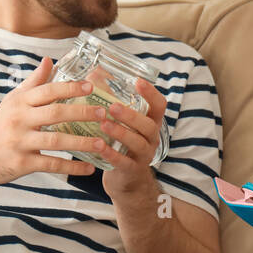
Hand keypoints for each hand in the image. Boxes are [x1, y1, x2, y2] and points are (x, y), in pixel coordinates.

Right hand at [0, 55, 112, 188]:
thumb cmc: (0, 126)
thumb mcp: (13, 101)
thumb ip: (33, 82)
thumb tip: (49, 60)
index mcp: (20, 102)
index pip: (47, 91)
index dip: (70, 87)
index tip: (91, 86)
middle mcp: (19, 120)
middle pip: (55, 113)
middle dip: (81, 112)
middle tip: (103, 114)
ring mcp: (20, 142)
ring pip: (56, 141)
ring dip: (81, 142)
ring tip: (102, 143)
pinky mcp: (22, 163)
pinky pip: (51, 164)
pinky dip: (71, 167)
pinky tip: (89, 168)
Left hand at [95, 77, 167, 199]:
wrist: (125, 180)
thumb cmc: (121, 144)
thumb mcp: (122, 122)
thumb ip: (111, 100)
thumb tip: (93, 72)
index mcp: (150, 122)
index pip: (159, 105)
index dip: (151, 93)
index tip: (138, 81)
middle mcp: (151, 138)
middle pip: (149, 125)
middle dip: (131, 115)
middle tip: (113, 106)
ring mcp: (143, 155)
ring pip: (138, 143)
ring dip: (121, 133)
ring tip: (104, 124)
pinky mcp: (131, 170)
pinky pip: (124, 162)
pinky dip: (112, 154)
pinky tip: (99, 147)